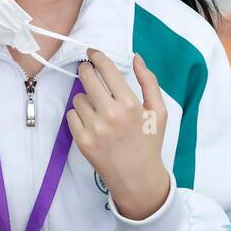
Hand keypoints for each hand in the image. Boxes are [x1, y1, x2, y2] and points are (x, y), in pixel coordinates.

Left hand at [67, 50, 170, 219]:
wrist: (137, 178)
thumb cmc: (149, 143)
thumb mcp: (159, 111)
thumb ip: (149, 81)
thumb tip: (136, 58)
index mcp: (130, 105)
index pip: (107, 70)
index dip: (97, 57)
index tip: (92, 52)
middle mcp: (111, 115)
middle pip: (87, 78)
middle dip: (86, 70)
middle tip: (88, 70)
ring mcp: (94, 129)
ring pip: (78, 97)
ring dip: (85, 97)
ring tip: (98, 109)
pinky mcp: (82, 141)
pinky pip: (71, 115)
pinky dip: (79, 115)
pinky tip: (92, 123)